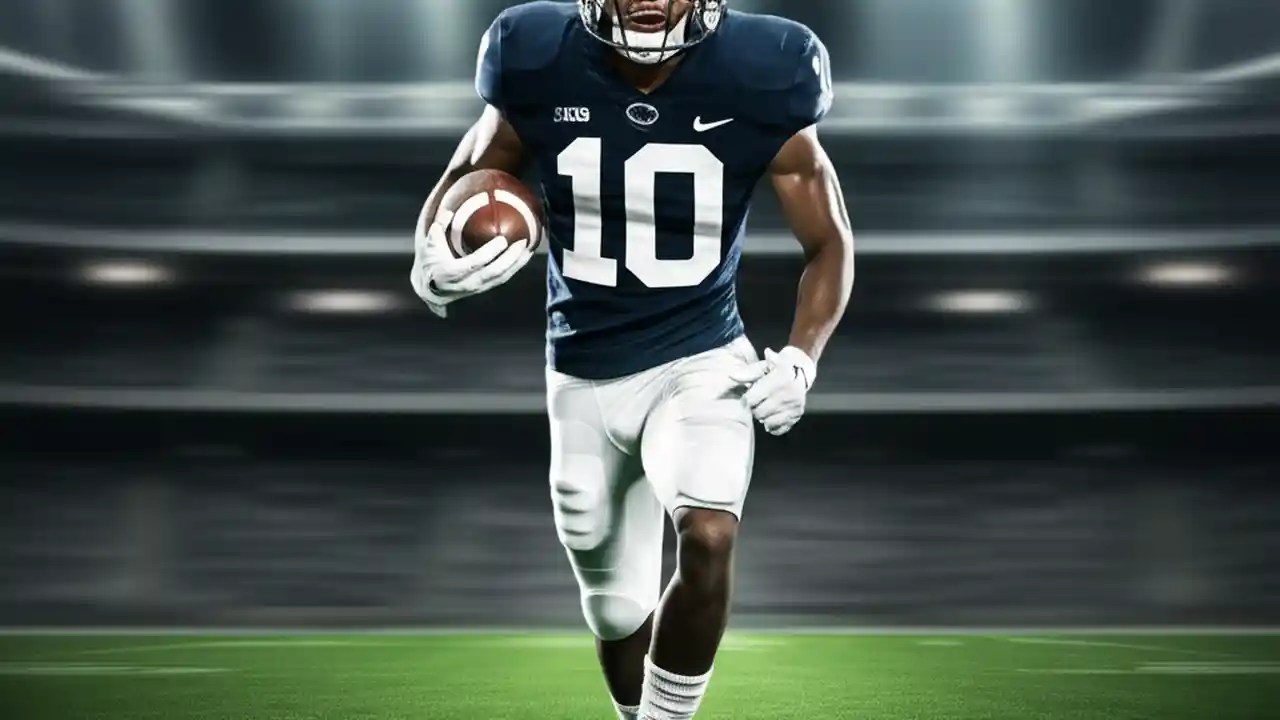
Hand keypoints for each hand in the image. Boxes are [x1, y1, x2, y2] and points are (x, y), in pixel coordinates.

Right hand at [409, 205, 535, 317]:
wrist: (430, 288)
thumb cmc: (430, 260)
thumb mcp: (429, 243)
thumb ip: (439, 226)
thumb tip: (449, 210)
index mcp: (453, 272)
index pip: (476, 263)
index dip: (491, 253)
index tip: (503, 239)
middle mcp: (467, 283)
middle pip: (494, 272)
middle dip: (510, 259)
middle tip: (522, 242)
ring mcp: (477, 288)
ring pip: (501, 277)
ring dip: (517, 264)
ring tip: (529, 249)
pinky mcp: (485, 288)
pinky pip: (502, 278)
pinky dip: (515, 267)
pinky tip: (525, 255)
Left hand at [729, 346, 815, 435]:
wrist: (802, 369)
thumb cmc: (778, 366)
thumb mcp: (764, 365)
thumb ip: (748, 372)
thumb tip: (732, 376)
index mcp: (778, 379)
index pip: (752, 399)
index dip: (747, 398)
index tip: (749, 396)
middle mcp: (788, 394)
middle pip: (759, 412)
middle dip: (755, 408)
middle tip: (757, 402)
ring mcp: (794, 406)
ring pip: (768, 422)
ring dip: (763, 417)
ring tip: (765, 408)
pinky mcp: (797, 414)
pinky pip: (780, 428)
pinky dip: (773, 425)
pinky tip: (772, 417)